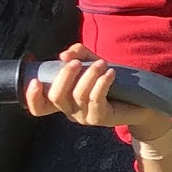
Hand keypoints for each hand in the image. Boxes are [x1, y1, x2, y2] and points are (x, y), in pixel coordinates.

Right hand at [24, 42, 165, 137]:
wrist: (139, 99)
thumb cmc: (111, 80)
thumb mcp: (93, 63)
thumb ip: (79, 55)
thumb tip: (65, 54)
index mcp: (63, 99)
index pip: (39, 107)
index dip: (32, 98)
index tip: (35, 81)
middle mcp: (70, 110)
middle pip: (56, 97)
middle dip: (64, 76)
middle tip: (77, 62)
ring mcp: (84, 116)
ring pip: (78, 95)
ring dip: (89, 75)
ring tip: (102, 63)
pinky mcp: (101, 117)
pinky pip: (96, 99)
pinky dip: (101, 83)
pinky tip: (110, 72)